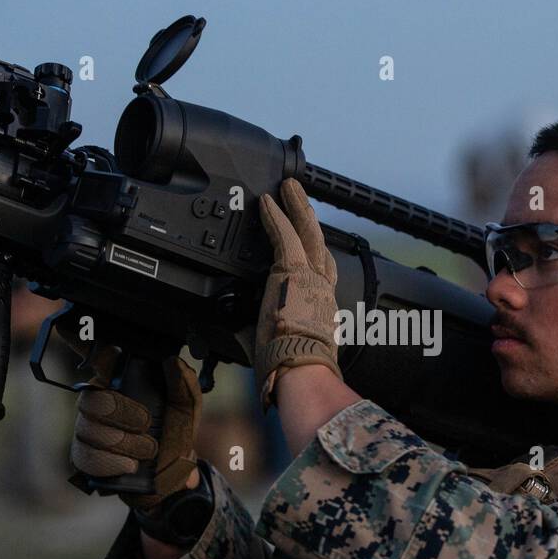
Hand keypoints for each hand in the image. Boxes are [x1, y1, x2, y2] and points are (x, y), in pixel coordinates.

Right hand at [61, 329, 202, 510]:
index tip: (70, 326)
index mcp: (122, 382)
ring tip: (146, 450)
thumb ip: (184, 382)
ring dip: (125, 442)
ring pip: (89, 428)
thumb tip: (172, 361)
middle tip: (147, 424)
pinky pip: (86, 454)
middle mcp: (99, 401)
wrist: (172, 477)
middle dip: (123, 414)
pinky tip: (130, 465)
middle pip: (91, 398)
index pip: (95, 355)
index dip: (79, 340)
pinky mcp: (83, 455)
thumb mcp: (187, 406)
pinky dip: (113, 461)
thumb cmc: (174, 434)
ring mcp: (87, 428)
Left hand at [253, 178, 342, 408]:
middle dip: (310, 221)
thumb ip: (260, 334)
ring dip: (297, 208)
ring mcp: (309, 278)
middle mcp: (321, 289)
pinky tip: (269, 200)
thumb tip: (236, 334)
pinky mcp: (292, 271)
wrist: (298, 369)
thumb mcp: (279, 347)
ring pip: (307, 233)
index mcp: (320, 309)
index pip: (321, 274)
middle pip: (319, 245)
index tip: (312, 246)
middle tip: (304, 203)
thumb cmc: (289, 369)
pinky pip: (284, 235)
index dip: (317, 255)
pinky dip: (276, 216)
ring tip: (290, 189)